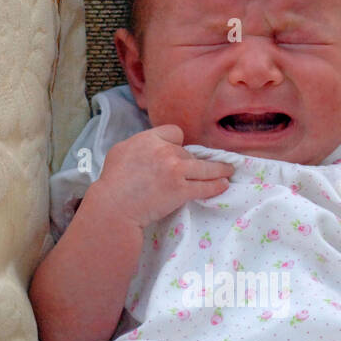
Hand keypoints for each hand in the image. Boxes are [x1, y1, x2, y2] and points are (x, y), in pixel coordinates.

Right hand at [94, 125, 233, 228]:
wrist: (114, 208)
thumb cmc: (112, 183)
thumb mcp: (120, 152)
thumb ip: (140, 145)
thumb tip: (152, 147)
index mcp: (147, 139)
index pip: (175, 132)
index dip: (178, 143)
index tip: (178, 152)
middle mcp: (163, 151)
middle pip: (188, 152)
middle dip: (189, 162)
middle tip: (191, 172)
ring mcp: (174, 170)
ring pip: (204, 166)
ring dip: (219, 169)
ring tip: (228, 171)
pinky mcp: (181, 190)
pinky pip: (205, 185)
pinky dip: (216, 185)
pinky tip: (223, 184)